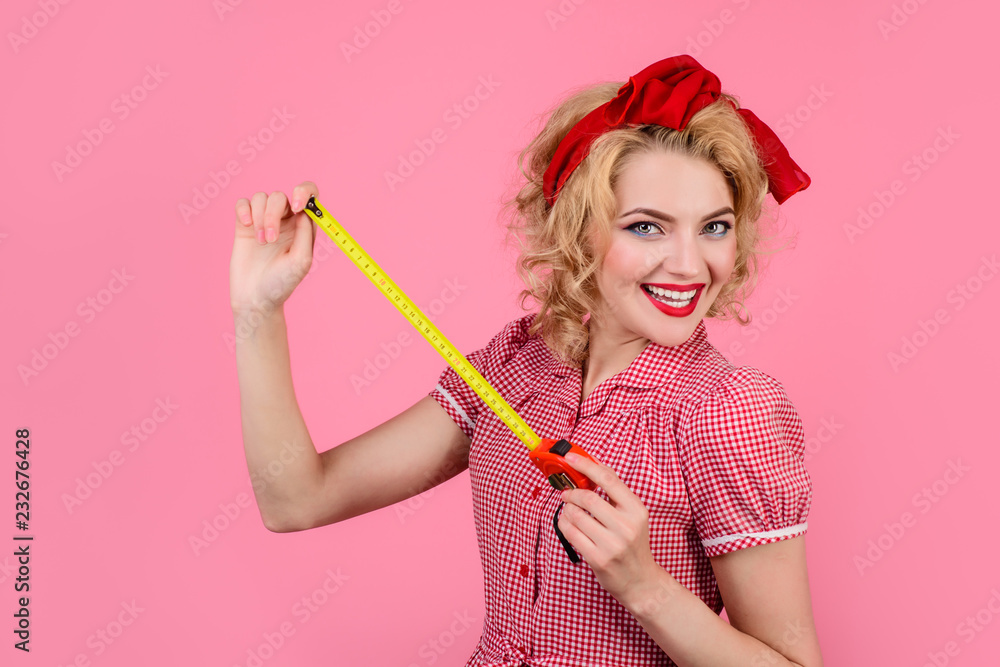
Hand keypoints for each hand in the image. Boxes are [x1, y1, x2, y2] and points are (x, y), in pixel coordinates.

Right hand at [229, 181, 318, 314]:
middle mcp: (285, 220)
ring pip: (262, 198)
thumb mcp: (301, 261)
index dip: (303, 192)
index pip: (308, 195)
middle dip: (273, 215)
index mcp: (303, 226)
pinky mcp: (244, 225)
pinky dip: (244, 210)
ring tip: (261, 242)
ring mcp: (264, 221)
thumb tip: (305, 211)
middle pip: (281, 197)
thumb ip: (306, 233)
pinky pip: (243, 203)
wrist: (255, 298)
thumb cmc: (282, 282)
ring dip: (260, 218)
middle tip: (270, 240)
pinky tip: (246, 226)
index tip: (296, 206)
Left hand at [557, 452, 662, 602]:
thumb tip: (593, 463)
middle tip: (565, 492)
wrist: (641, 581)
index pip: (608, 479)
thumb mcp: (632, 515)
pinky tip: (568, 524)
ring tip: (569, 511)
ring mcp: (612, 544)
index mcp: (636, 509)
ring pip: (576, 515)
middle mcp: (627, 525)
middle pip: (588, 497)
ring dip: (566, 510)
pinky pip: (571, 533)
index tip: (570, 457)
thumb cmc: (632, 543)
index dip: (586, 464)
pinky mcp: (598, 558)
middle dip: (571, 492)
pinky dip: (564, 524)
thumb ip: (614, 491)